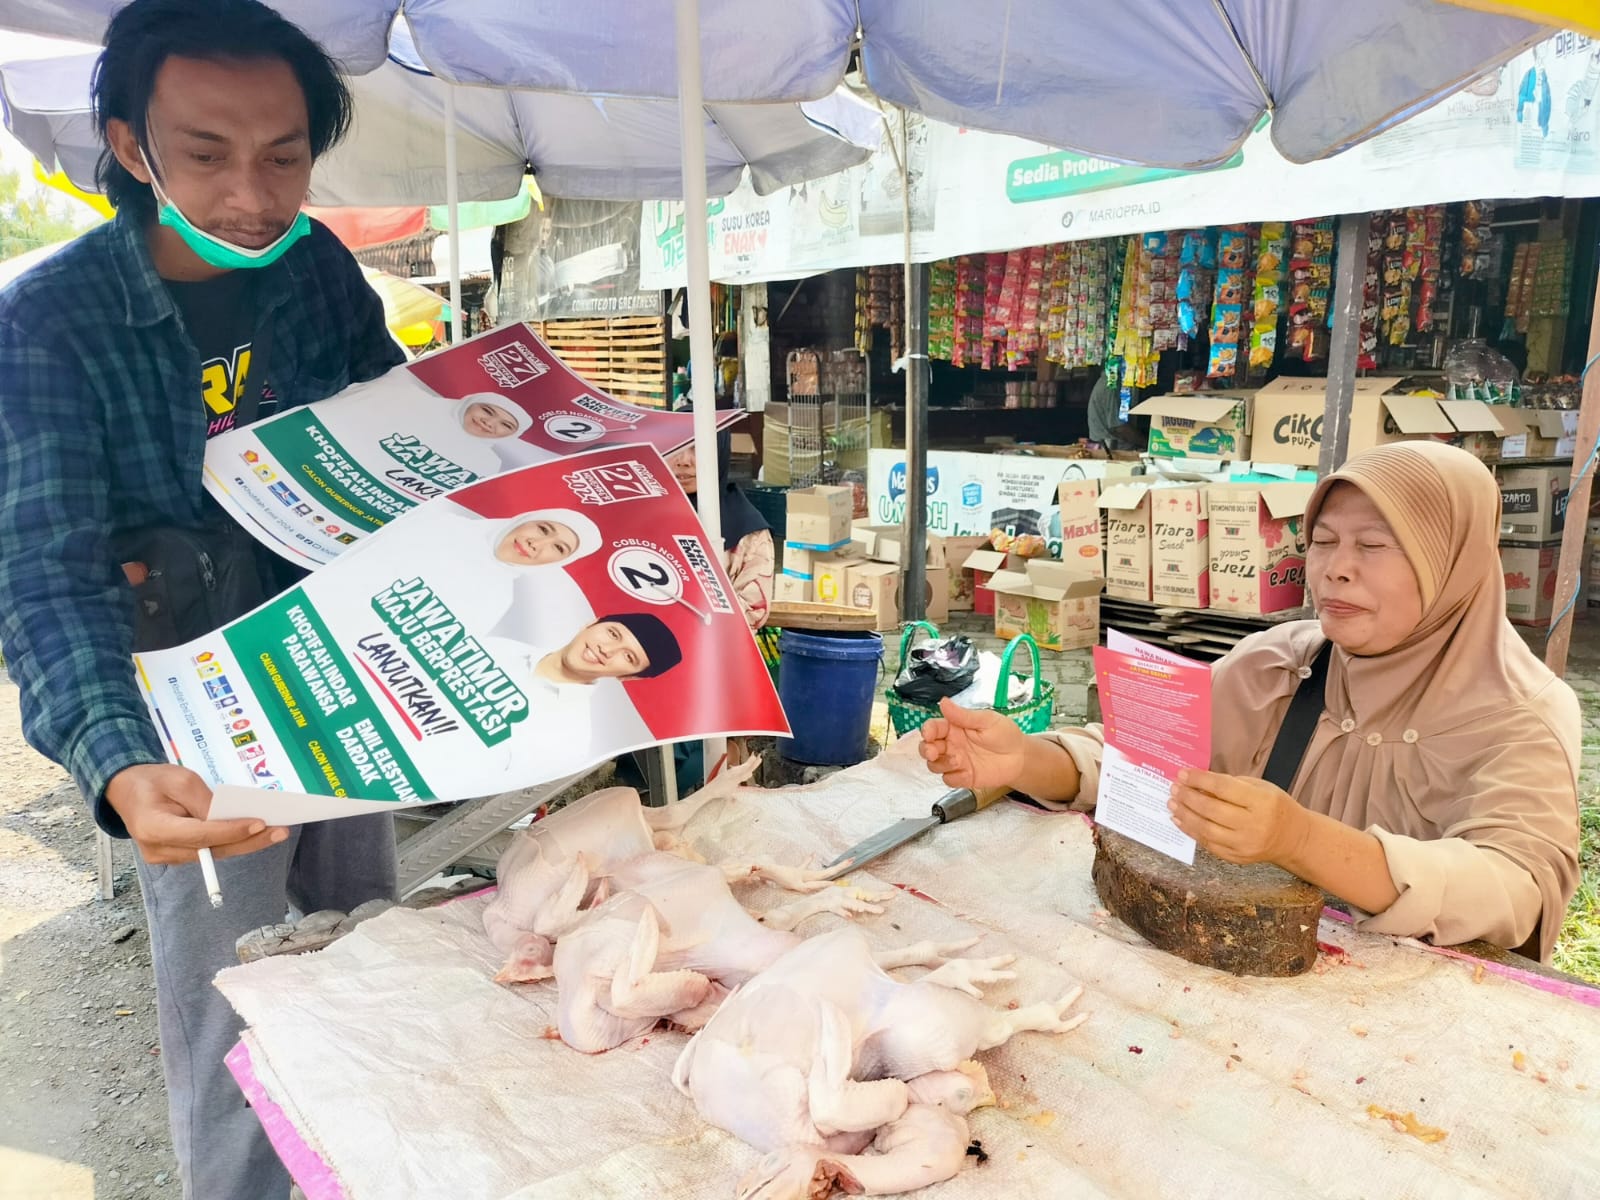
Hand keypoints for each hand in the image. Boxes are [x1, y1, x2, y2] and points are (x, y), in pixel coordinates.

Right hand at [105, 763, 288, 865]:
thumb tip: (230, 818)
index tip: (259, 823)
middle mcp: (158, 849)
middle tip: (279, 831)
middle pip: (211, 850)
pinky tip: (254, 835)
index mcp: (153, 828)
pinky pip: (207, 851)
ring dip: (244, 844)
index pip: (200, 834)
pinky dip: (231, 843)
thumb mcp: (179, 779)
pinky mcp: (174, 855)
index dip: (231, 831)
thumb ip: (204, 801)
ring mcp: (165, 856)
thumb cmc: (153, 780)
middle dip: (248, 842)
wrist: (126, 790)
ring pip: (212, 854)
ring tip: (275, 833)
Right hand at [918, 698, 1027, 790]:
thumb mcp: (986, 720)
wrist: (1020, 757)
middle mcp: (952, 744)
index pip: (933, 728)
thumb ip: (963, 715)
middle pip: (927, 748)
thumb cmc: (1004, 734)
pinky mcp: (963, 777)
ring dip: (940, 763)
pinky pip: (949, 779)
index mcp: (954, 728)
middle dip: (926, 750)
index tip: (928, 733)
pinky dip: (954, 777)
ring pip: (934, 765)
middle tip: (933, 751)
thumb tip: (944, 702)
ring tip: (958, 760)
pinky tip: (966, 772)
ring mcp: (956, 762)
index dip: (927, 730)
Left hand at [1168, 769, 1306, 865]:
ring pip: (1206, 830)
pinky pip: (1208, 844)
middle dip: (1188, 797)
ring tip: (1172, 803)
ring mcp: (1245, 845)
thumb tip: (1197, 782)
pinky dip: (1191, 831)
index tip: (1182, 774)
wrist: (1292, 838)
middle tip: (1174, 788)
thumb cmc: (1274, 806)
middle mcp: (1254, 825)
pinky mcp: (1237, 858)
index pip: (1224, 788)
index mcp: (1262, 802)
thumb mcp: (1260, 787)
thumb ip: (1230, 785)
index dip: (1200, 780)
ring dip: (1185, 815)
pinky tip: (1181, 820)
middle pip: (1212, 810)